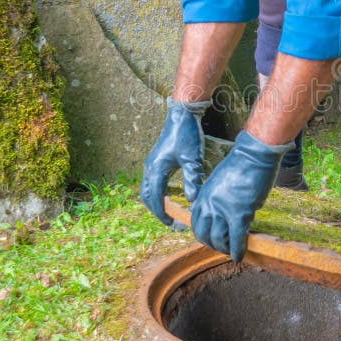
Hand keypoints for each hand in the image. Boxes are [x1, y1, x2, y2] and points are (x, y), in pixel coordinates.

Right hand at [140, 97, 209, 225]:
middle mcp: (150, 167)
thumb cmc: (187, 135)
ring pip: (148, 189)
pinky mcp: (156, 160)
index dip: (163, 214)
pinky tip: (172, 195)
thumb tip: (192, 201)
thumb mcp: (192, 159)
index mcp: (156, 169)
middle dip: (158, 211)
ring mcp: (151, 163)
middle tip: (173, 222)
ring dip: (157, 202)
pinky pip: (153, 181)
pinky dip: (159, 192)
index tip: (174, 225)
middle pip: (147, 196)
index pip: (155, 199)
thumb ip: (192, 180)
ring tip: (172, 212)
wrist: (182, 115)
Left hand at [191, 130, 293, 261]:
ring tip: (230, 251)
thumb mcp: (218, 180)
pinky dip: (237, 251)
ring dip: (224, 248)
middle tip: (220, 247)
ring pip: (219, 239)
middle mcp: (209, 205)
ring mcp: (223, 211)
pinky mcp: (240, 214)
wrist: (253, 156)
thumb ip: (213, 197)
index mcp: (203, 196)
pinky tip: (239, 257)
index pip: (196, 222)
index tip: (210, 238)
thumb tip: (216, 212)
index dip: (203, 234)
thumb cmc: (240, 164)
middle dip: (211, 244)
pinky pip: (236, 239)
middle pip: (204, 234)